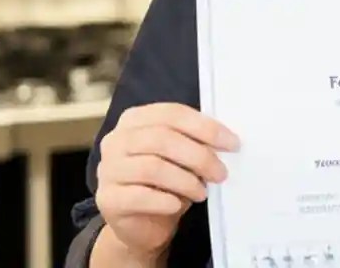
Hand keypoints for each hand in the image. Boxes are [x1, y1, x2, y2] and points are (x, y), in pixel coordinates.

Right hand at [95, 102, 239, 259]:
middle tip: (220, 173)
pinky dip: (164, 200)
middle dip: (199, 156)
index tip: (232, 144)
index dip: (205, 127)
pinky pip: (139, 196)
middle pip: (162, 139)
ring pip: (152, 168)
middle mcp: (116, 140)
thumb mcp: (181, 157)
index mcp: (135, 119)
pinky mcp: (107, 199)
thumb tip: (226, 140)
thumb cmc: (166, 184)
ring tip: (202, 192)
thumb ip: (195, 142)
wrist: (142, 225)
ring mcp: (108, 169)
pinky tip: (177, 204)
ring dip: (185, 181)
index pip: (172, 114)